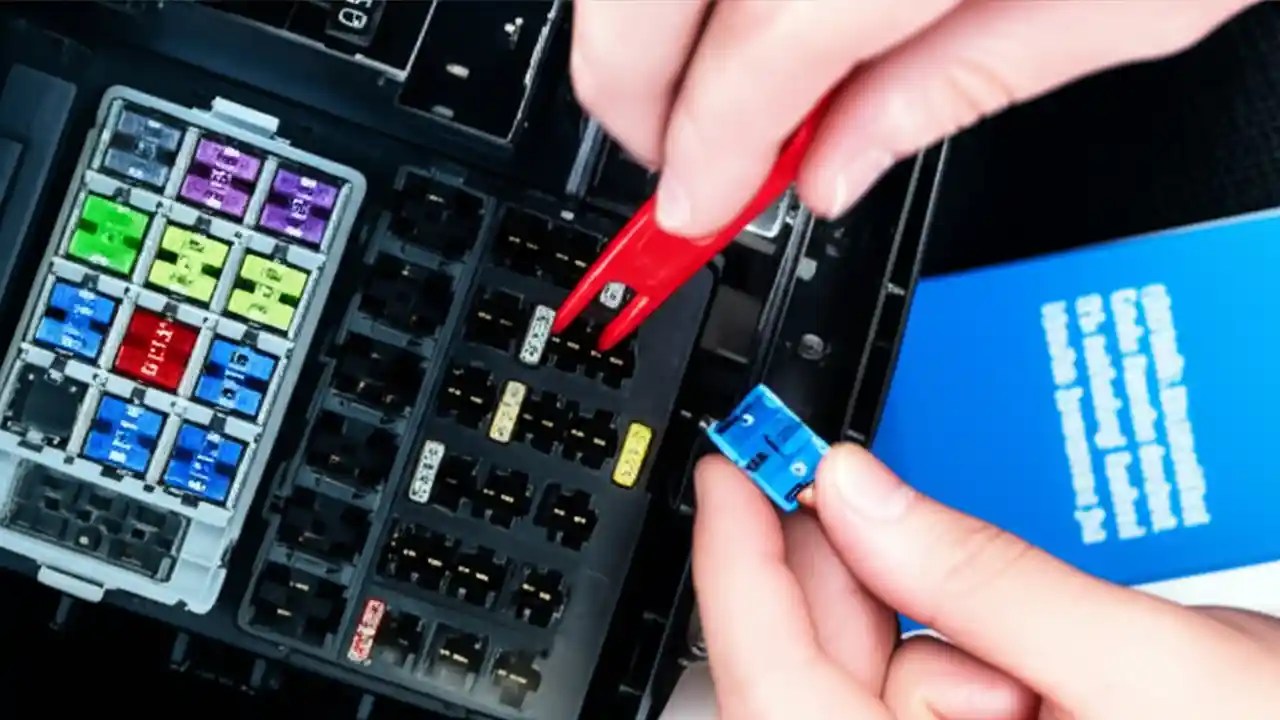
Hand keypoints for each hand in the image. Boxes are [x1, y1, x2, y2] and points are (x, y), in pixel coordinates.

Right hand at [572, 0, 1259, 235]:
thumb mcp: (1127, 2)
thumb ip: (950, 91)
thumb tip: (833, 167)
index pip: (750, 63)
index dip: (703, 152)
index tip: (696, 204)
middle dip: (628, 85)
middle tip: (675, 151)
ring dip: (645, 15)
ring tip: (704, 69)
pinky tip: (742, 6)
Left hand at [692, 444, 1279, 718]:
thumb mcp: (1143, 666)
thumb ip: (984, 580)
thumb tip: (856, 493)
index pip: (776, 689)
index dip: (737, 572)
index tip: (730, 476)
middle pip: (806, 682)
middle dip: (833, 580)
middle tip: (848, 493)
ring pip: (859, 687)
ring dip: (912, 626)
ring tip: (1014, 634)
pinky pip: (912, 701)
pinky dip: (944, 650)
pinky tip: (1008, 654)